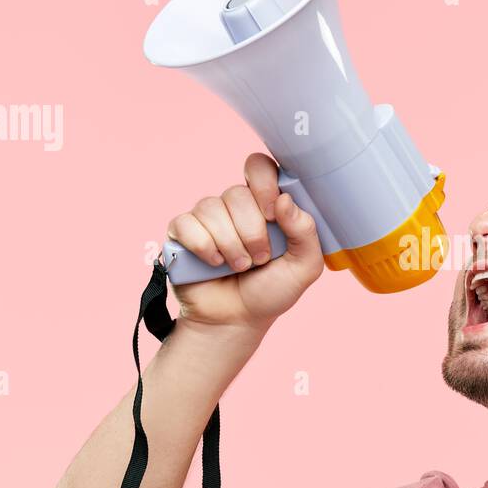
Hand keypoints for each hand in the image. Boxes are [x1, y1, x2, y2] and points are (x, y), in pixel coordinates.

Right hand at [165, 152, 324, 331]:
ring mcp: (206, 217)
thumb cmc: (270, 291)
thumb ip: (305, 232)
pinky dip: (203, 247)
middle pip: (236, 193)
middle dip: (251, 232)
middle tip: (259, 259)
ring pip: (211, 208)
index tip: (272, 215)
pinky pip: (187, 224)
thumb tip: (285, 200)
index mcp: (264, 204)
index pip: (259, 167)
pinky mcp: (181, 232)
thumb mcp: (303, 267)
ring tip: (239, 267)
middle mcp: (234, 205)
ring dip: (230, 245)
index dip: (264, 185)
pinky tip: (213, 264)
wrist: (236, 320)